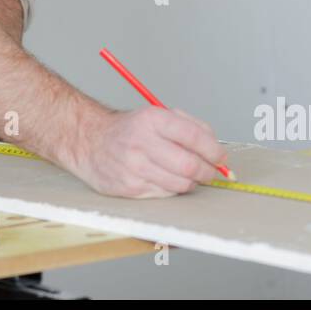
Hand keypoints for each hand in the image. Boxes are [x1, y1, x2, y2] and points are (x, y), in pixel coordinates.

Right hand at [66, 106, 228, 197]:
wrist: (90, 141)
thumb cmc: (129, 130)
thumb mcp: (157, 115)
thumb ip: (190, 126)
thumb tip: (217, 150)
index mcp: (152, 119)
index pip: (194, 137)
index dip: (214, 150)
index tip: (221, 157)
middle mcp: (142, 143)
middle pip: (189, 165)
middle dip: (208, 171)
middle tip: (211, 172)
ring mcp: (134, 167)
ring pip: (180, 184)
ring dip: (191, 182)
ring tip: (188, 175)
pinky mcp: (129, 187)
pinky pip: (164, 194)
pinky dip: (172, 189)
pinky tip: (166, 179)